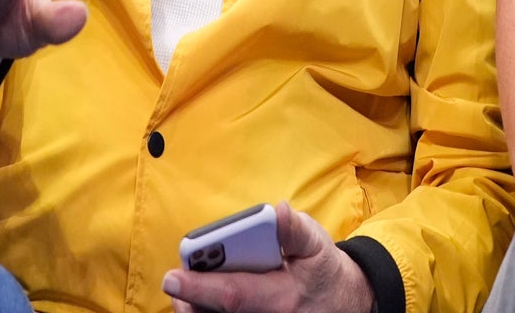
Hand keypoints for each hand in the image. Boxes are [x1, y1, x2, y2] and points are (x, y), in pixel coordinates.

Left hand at [163, 202, 372, 312]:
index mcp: (281, 298)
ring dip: (197, 308)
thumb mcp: (316, 243)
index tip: (172, 277)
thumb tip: (278, 211)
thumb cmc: (322, 269)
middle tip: (175, 282)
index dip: (200, 287)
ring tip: (185, 290)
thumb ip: (294, 230)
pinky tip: (203, 298)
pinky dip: (209, 309)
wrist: (342, 302)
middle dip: (190, 301)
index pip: (233, 295)